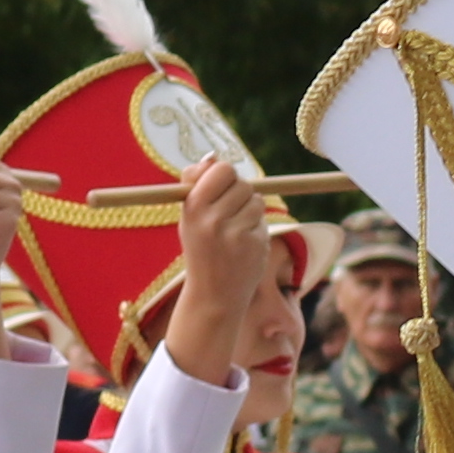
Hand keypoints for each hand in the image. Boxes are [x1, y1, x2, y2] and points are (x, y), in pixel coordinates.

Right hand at [156, 153, 276, 384]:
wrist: (213, 295)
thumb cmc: (201, 250)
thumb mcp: (190, 217)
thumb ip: (198, 185)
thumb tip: (212, 157)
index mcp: (193, 207)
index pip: (222, 169)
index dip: (225, 176)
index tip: (221, 188)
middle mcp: (212, 219)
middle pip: (242, 183)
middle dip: (240, 193)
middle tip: (229, 213)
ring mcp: (235, 232)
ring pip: (256, 201)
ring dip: (250, 211)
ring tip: (235, 231)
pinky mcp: (254, 244)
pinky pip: (263, 221)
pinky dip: (256, 228)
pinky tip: (243, 245)